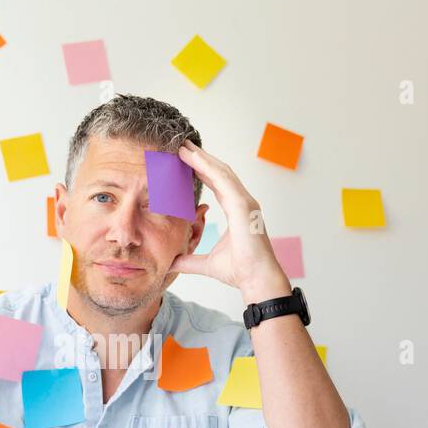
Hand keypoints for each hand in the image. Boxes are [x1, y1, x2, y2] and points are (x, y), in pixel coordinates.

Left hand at [170, 140, 290, 301]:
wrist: (256, 280)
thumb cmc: (240, 271)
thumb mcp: (206, 264)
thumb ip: (189, 261)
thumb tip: (171, 264)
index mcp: (237, 211)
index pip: (217, 185)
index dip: (202, 172)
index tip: (186, 162)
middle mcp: (243, 203)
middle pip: (220, 173)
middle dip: (202, 160)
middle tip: (183, 147)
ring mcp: (245, 202)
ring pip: (222, 172)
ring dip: (203, 159)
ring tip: (185, 148)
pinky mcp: (243, 206)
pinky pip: (224, 181)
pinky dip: (209, 168)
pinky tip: (195, 159)